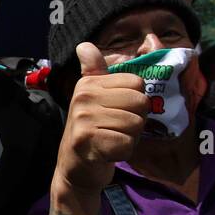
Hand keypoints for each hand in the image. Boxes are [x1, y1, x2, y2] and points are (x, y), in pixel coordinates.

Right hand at [53, 43, 150, 196]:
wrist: (74, 169)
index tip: (117, 113)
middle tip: (116, 130)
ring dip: (129, 138)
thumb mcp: (92, 97)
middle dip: (135, 122)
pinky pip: (125, 143)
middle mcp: (83, 96)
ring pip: (135, 124)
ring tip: (111, 140)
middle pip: (140, 103)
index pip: (137, 84)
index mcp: (88, 83)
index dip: (135, 103)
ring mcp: (82, 118)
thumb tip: (84, 45)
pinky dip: (123, 152)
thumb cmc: (91, 131)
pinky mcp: (85, 140)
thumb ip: (94, 70)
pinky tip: (108, 152)